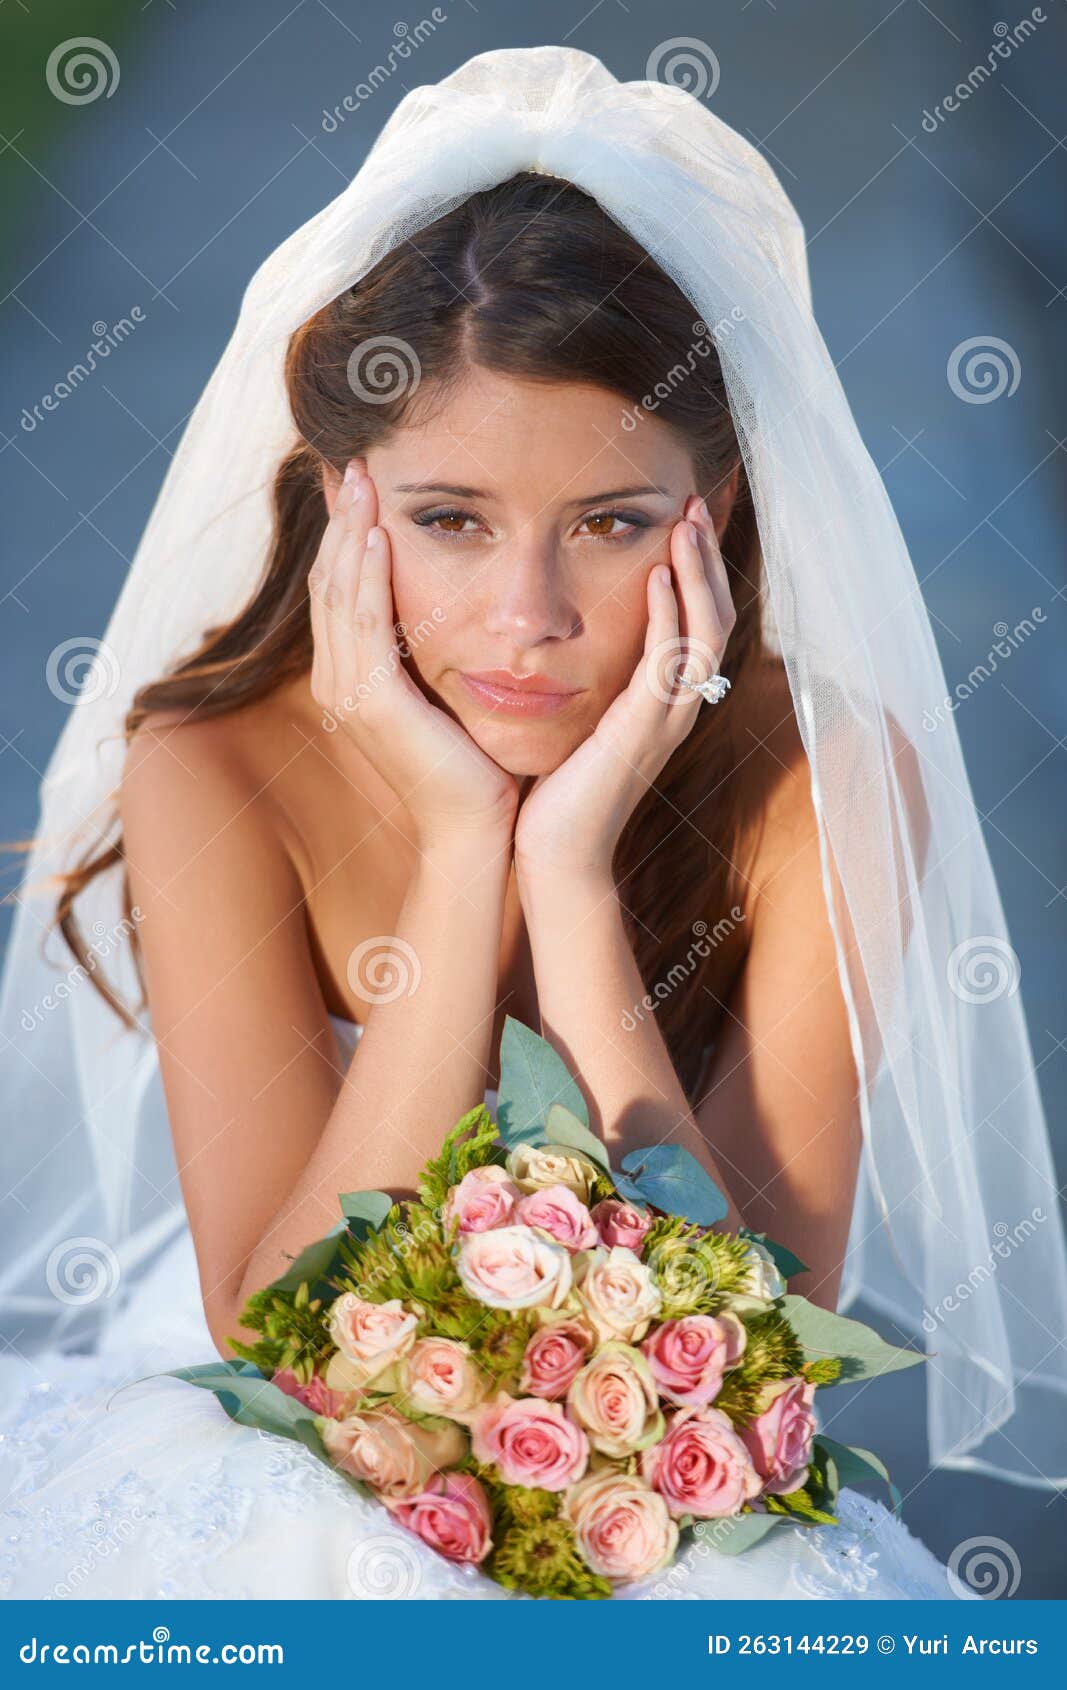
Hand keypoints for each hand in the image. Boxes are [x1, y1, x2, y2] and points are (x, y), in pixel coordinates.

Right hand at [309, 459, 519, 849]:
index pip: (339, 593)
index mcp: (350, 682)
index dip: (346, 538)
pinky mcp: (374, 703)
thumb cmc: (474, 769)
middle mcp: (337, 684)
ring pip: (340, 595)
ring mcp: (348, 695)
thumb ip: (432, 656)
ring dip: (351, 534)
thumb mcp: (446, 699)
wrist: (476, 833)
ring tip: (362, 482)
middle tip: (354, 465)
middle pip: (330, 584)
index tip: (361, 488)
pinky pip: (364, 624)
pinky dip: (369, 575)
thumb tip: (449, 609)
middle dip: (341, 522)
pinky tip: (381, 534)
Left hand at [513, 493, 735, 881]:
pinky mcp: (642, 732)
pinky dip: (667, 617)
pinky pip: (668, 664)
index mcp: (664, 702)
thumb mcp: (582, 722)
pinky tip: (657, 577)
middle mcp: (676, 708)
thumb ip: (593, 682)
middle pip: (715, 617)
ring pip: (704, 633)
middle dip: (706, 558)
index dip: (698, 571)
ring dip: (697, 574)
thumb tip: (569, 636)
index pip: (698, 622)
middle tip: (691, 504)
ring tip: (683, 525)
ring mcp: (665, 721)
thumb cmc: (557, 791)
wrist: (553, 854)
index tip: (682, 520)